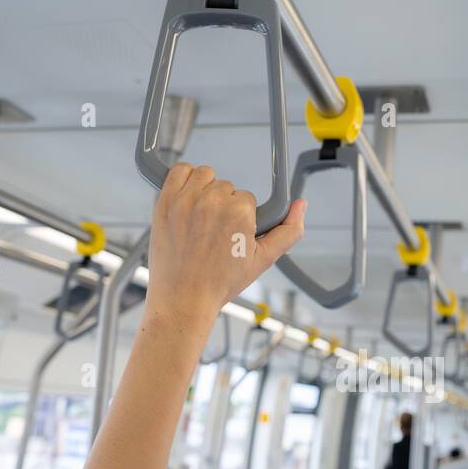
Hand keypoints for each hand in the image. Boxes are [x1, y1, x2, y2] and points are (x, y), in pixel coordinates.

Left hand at [147, 163, 306, 320]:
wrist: (184, 297)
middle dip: (223, 204)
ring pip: (204, 175)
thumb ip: (289, 231)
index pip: (245, 198)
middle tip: (214, 232)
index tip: (230, 234)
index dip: (241, 217)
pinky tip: (187, 198)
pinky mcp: (166, 201)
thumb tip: (301, 205)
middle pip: (226, 186)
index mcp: (239, 212)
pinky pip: (179, 171)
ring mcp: (186, 200)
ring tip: (200, 217)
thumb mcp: (264, 259)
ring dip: (204, 189)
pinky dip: (184, 178)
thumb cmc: (221, 282)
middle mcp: (213, 201)